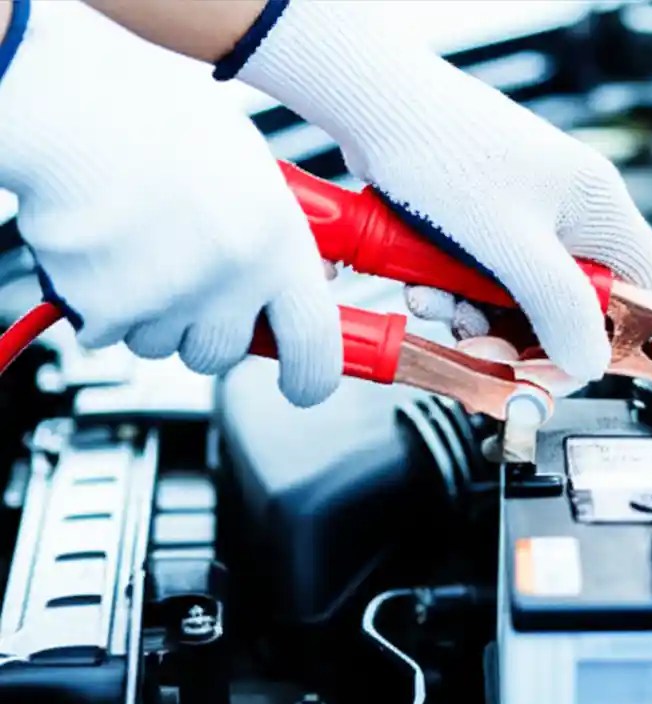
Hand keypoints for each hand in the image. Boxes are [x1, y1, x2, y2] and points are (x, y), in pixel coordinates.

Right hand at [0, 3, 340, 405]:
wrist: (72, 109)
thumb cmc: (159, 121)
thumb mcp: (252, 169)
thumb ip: (283, 231)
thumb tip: (314, 276)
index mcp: (278, 245)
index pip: (317, 345)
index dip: (312, 376)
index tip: (305, 383)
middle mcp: (229, 282)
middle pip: (225, 353)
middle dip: (207, 329)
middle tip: (190, 280)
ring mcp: (166, 301)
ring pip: (162, 344)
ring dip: (152, 314)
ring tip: (140, 246)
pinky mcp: (106, 311)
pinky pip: (108, 332)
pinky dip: (102, 304)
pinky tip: (104, 250)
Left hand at [227, 1, 651, 381]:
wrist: (372, 101)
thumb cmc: (443, 151)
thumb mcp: (510, 245)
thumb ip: (558, 308)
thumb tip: (591, 362)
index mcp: (598, 207)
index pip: (642, 285)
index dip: (611, 332)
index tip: (564, 360)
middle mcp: (570, 209)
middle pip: (573, 302)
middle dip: (522, 333)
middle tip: (482, 347)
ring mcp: (526, 211)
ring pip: (521, 295)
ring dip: (477, 315)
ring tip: (437, 305)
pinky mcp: (485, 216)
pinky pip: (484, 276)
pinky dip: (453, 292)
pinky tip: (422, 286)